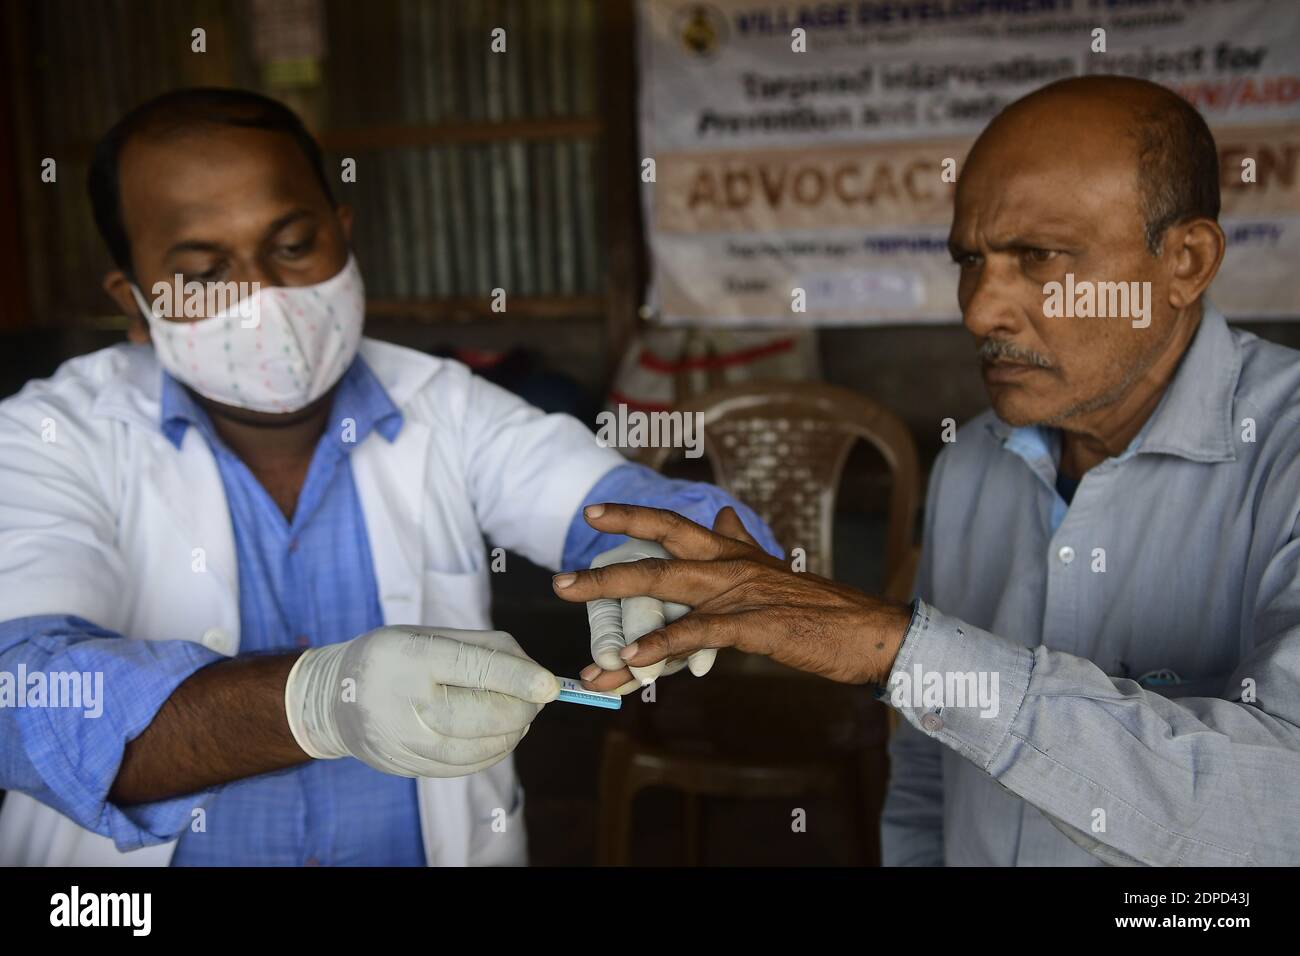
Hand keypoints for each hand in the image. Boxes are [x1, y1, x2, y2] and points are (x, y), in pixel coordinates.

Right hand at [284, 626, 558, 776]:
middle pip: (481, 716)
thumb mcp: (432, 635)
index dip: (518, 679)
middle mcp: (401, 701)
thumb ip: (487, 650)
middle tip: (535, 699)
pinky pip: (462, 768)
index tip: (551, 686)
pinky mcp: (404, 767)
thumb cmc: (395, 656)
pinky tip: (498, 737)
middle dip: (521, 709)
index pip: (473, 669)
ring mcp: (400, 741)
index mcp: (409, 657)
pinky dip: (491, 753)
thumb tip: (538, 679)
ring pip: (477, 749)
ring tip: (518, 716)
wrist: (333, 696)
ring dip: (511, 734)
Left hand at [553, 504, 913, 685]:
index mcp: (732, 552)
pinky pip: (698, 632)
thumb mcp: (774, 568)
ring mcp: (741, 591)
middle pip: (656, 553)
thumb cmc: (821, 608)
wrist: (869, 631)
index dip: (632, 517)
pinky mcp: (755, 624)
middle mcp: (730, 564)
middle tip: (560, 583)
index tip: (593, 515)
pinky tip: (634, 659)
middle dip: (605, 571)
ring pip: (667, 588)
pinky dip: (663, 643)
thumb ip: (740, 543)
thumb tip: (723, 516)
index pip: (674, 525)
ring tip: (583, 627)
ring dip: (619, 606)